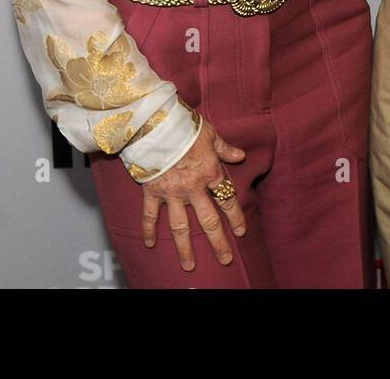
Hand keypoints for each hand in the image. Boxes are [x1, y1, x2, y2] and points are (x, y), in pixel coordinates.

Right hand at [141, 118, 246, 271]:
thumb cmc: (186, 127)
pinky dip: (148, 230)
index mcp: (209, 173)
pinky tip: (149, 245)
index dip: (236, 217)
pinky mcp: (152, 192)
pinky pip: (150, 215)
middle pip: (208, 221)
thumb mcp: (211, 134)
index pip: (227, 199)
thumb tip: (241, 156)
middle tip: (225, 259)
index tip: (241, 232)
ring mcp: (171, 193)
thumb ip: (225, 149)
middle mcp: (192, 188)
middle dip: (218, 242)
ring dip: (185, 248)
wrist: (156, 125)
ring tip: (189, 265)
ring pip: (180, 226)